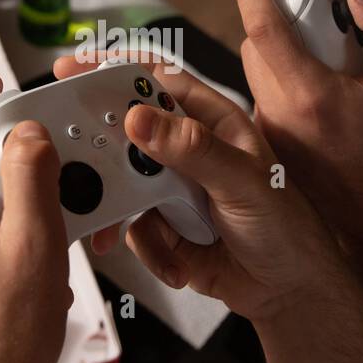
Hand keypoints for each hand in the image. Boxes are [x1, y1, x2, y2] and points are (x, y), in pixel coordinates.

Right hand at [52, 56, 347, 321]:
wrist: (289, 292)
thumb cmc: (286, 227)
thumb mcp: (242, 181)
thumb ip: (192, 149)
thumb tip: (138, 118)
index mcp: (211, 122)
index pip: (156, 81)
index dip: (113, 70)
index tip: (72, 70)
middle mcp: (187, 151)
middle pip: (127, 134)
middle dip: (101, 151)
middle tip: (72, 159)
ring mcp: (171, 189)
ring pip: (121, 185)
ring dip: (119, 211)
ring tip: (117, 234)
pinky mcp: (163, 228)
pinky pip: (134, 229)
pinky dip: (149, 250)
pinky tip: (179, 267)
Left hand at [232, 0, 362, 267]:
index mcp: (311, 95)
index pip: (265, 28)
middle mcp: (278, 113)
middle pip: (254, 45)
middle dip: (268, 14)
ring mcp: (267, 132)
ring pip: (253, 70)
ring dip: (271, 47)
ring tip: (306, 38)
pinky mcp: (264, 146)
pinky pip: (261, 95)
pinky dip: (276, 76)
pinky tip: (307, 78)